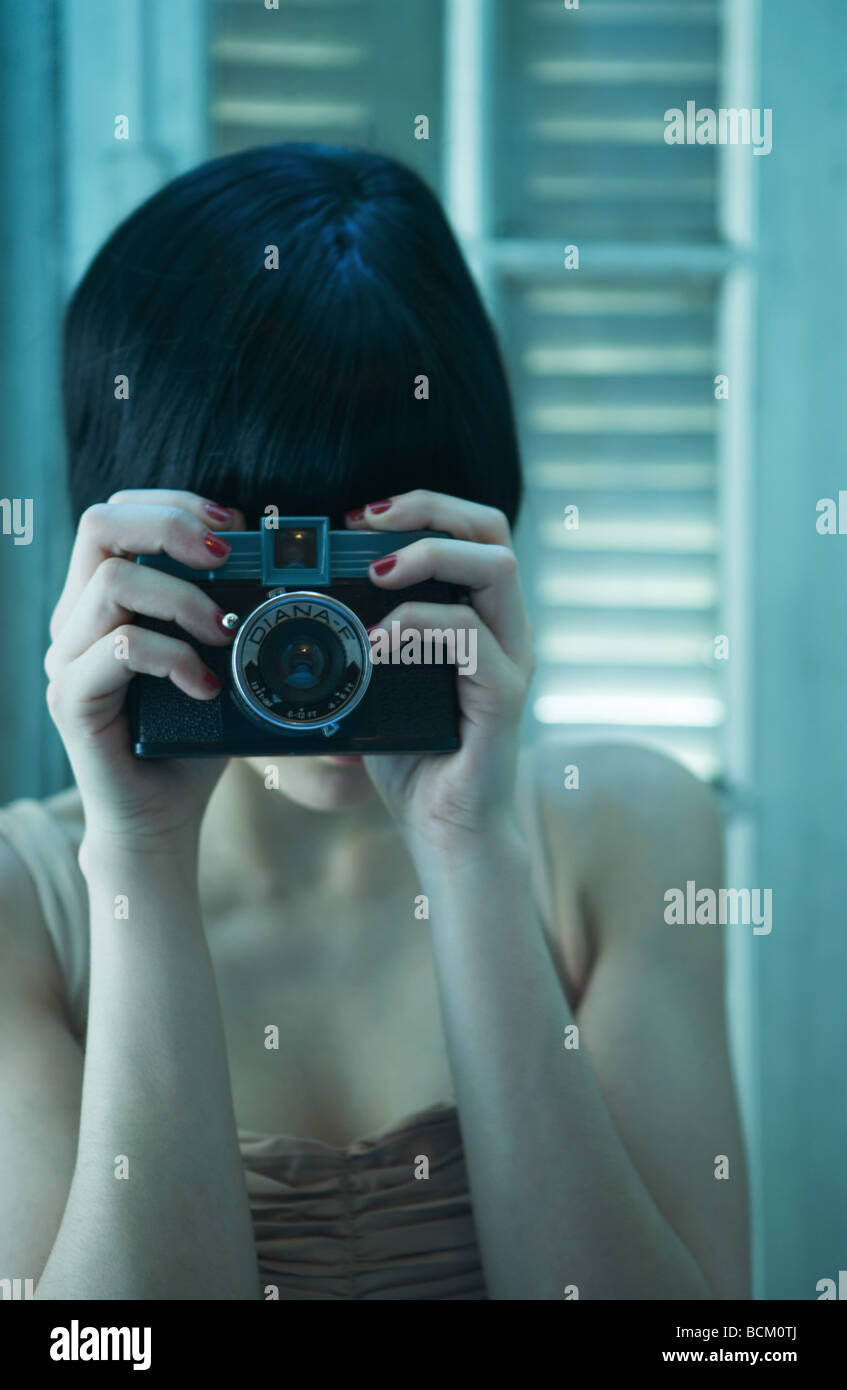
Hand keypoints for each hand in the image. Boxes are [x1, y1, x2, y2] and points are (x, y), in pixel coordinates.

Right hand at [44, 490, 246, 853]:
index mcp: (104, 598)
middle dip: (172, 525)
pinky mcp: (73, 699)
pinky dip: (174, 657)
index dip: (174, 504)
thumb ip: (237, 610)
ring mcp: (68, 658)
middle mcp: (76, 619)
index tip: (232, 524)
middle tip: (227, 554)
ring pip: (114, 583)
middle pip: (100, 524)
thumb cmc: (194, 735)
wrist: (161, 817)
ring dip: (184, 599)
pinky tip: (207, 686)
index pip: (119, 513)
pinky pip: (120, 649)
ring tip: (228, 633)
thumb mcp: (222, 660)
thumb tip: (304, 568)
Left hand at [345, 490, 535, 850]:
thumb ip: (362, 639)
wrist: (448, 834)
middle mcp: (507, 629)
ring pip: (494, 567)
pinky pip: (471, 637)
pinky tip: (376, 647)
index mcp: (482, 617)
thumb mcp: (378, 684)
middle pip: (492, 528)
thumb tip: (303, 598)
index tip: (357, 520)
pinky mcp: (504, 696)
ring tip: (375, 577)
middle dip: (427, 510)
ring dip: (428, 558)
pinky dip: (418, 629)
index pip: (470, 531)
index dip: (418, 508)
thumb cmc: (413, 761)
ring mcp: (512, 660)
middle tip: (366, 524)